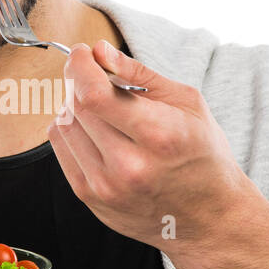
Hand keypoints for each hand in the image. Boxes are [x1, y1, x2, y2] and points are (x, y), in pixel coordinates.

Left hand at [47, 40, 266, 259]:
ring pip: (62, 126)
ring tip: (102, 108)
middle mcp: (128, 166)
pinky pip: (60, 149)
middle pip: (76, 107)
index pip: (94, 94)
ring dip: (74, 106)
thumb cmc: (203, 155)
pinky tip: (96, 130)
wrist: (209, 218)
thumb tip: (99, 50)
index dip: (79, 66)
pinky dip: (71, 130)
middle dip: (78, 80)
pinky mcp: (90, 199)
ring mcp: (105, 187)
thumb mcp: (187, 103)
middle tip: (96, 75)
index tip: (83, 54)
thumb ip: (138, 73)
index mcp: (158, 136)